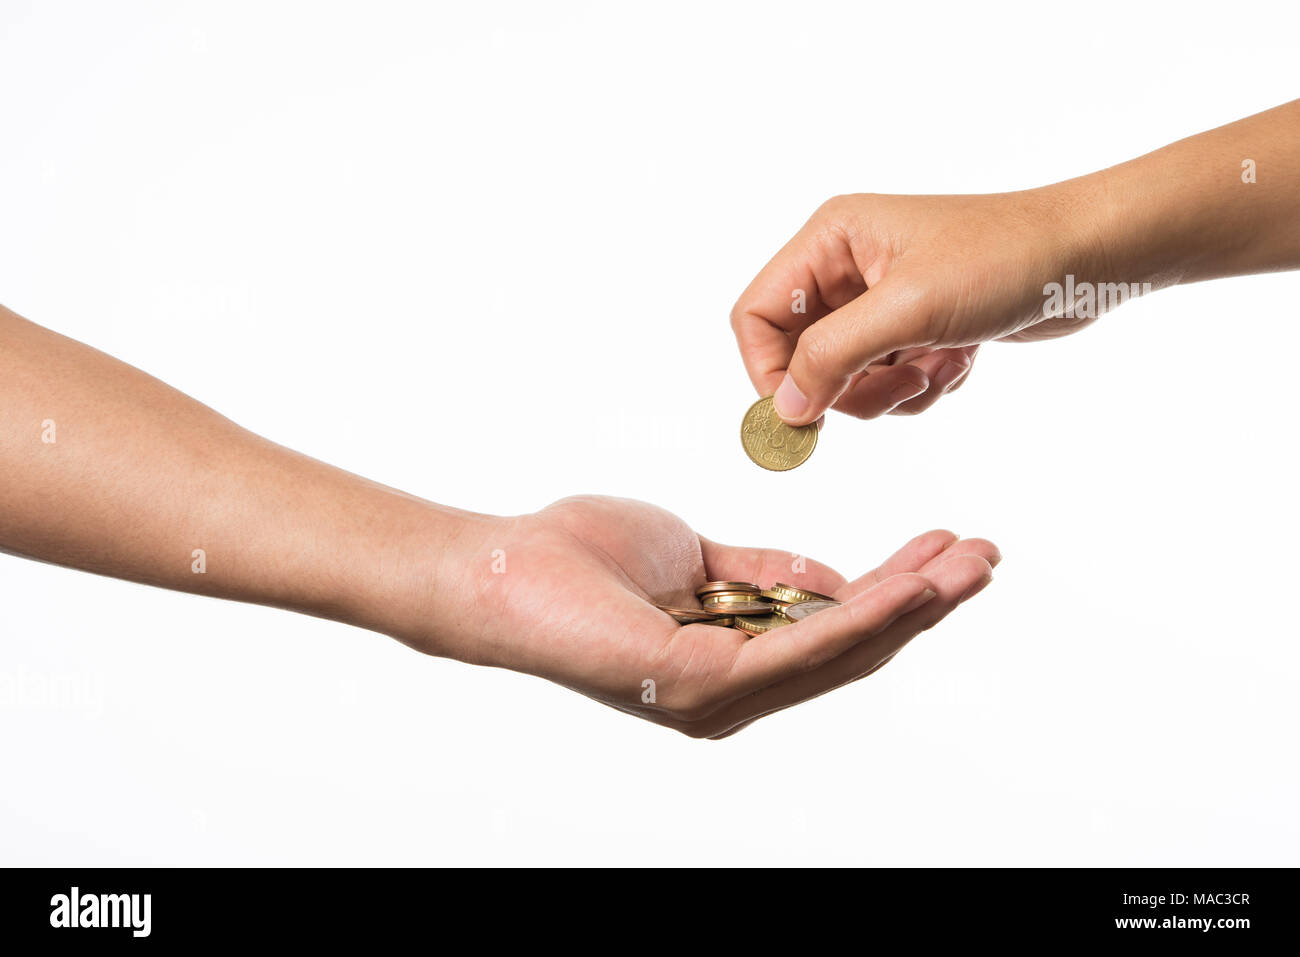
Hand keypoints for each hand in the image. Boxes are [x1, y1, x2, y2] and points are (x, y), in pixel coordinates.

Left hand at [427, 496, 997, 737]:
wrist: (504, 566)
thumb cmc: (584, 559)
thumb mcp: (698, 558)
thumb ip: (765, 573)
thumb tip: (832, 576)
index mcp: (735, 663)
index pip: (835, 631)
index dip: (896, 594)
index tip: (947, 549)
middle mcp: (737, 694)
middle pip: (853, 650)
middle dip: (924, 601)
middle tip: (985, 557)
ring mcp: (721, 698)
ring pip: (840, 653)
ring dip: (912, 608)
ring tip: (969, 565)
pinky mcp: (703, 686)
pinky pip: (800, 648)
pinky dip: (860, 616)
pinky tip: (910, 584)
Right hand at [730, 188, 1106, 425]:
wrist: (1091, 255)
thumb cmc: (1005, 259)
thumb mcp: (909, 309)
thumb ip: (833, 356)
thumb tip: (784, 410)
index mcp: (830, 240)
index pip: (757, 315)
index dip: (769, 371)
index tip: (802, 415)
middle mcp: (846, 267)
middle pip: (799, 355)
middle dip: (848, 386)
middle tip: (896, 389)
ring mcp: (880, 299)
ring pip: (845, 378)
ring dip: (891, 390)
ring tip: (939, 366)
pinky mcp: (915, 326)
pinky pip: (887, 381)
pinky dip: (922, 385)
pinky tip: (962, 357)